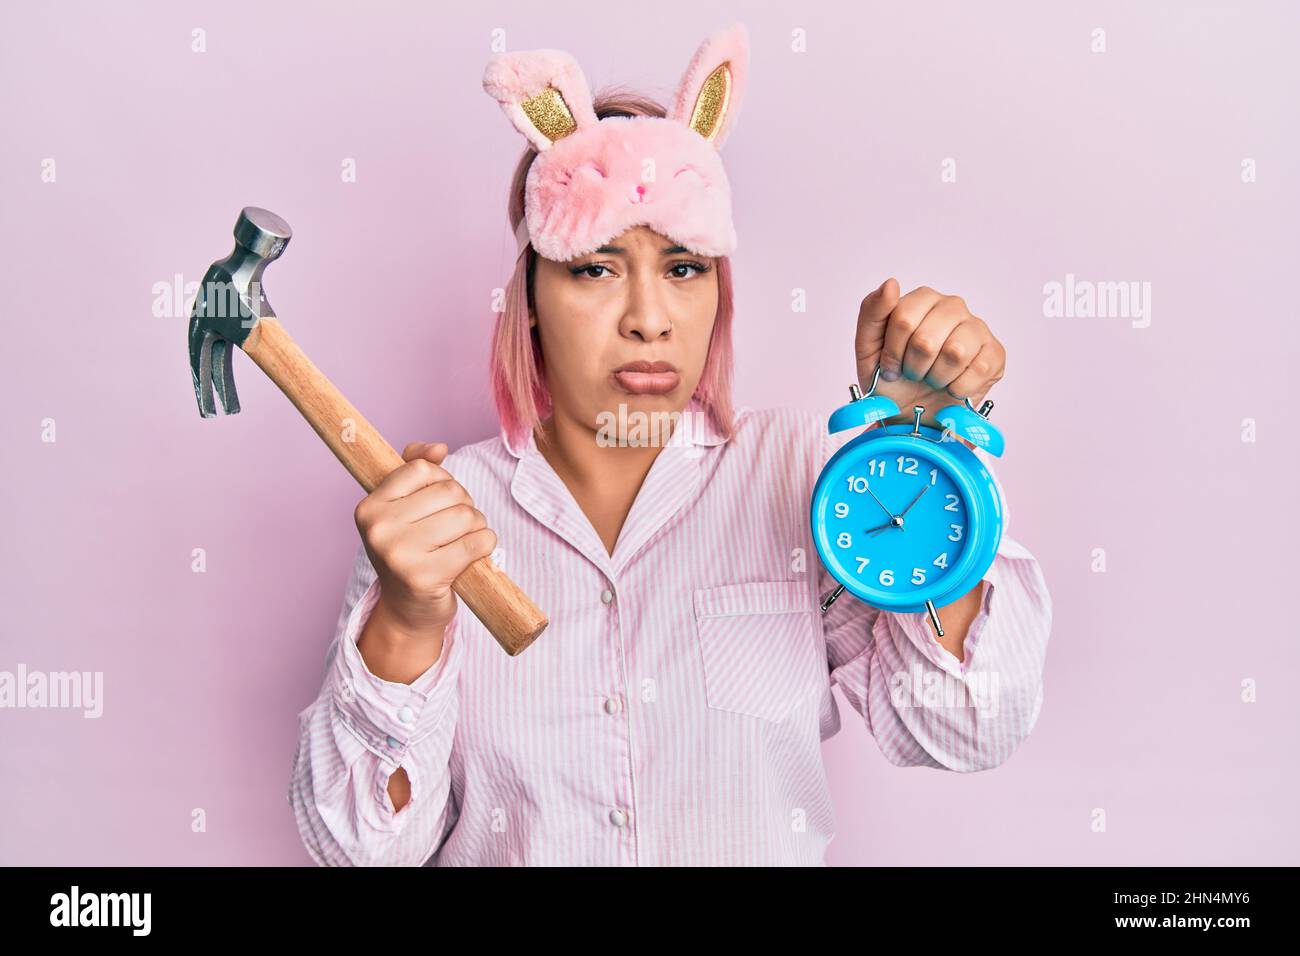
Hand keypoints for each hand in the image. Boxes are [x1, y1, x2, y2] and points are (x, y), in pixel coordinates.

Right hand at [353, 441, 497, 638]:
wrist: (408, 611)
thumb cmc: (411, 551)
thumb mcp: (403, 508)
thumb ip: (417, 468)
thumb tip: (439, 448)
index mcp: (369, 507)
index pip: (422, 469)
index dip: (442, 481)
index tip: (436, 504)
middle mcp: (378, 529)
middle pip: (450, 492)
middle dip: (463, 506)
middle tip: (452, 530)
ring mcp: (399, 554)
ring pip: (467, 516)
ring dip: (477, 527)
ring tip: (462, 543)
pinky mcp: (424, 577)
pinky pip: (476, 543)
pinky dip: (485, 545)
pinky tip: (473, 556)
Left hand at [855, 278, 1005, 429]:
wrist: (914, 413)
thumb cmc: (893, 377)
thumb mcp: (868, 347)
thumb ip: (872, 312)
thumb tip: (891, 284)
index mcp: (922, 299)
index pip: (903, 320)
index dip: (892, 353)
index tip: (890, 367)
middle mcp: (952, 306)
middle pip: (926, 340)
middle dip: (913, 368)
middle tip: (914, 374)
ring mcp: (977, 327)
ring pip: (954, 353)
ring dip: (936, 378)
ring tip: (933, 378)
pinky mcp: (995, 353)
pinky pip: (978, 370)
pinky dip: (958, 389)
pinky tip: (952, 386)